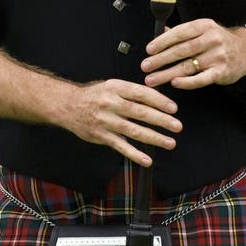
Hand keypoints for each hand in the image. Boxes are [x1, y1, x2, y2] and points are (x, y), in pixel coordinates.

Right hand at [61, 79, 181, 166]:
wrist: (67, 106)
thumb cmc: (95, 95)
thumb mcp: (112, 86)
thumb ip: (132, 92)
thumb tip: (158, 98)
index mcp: (116, 88)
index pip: (141, 94)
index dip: (159, 101)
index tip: (174, 109)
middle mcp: (110, 103)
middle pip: (140, 112)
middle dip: (161, 120)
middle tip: (177, 126)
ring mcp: (105, 121)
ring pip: (133, 130)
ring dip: (153, 138)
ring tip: (170, 142)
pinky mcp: (101, 136)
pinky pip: (121, 146)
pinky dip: (135, 154)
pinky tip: (147, 160)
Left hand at [141, 18, 245, 88]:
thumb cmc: (220, 39)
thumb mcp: (204, 29)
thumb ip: (183, 32)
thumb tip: (160, 32)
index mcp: (204, 26)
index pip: (179, 33)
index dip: (162, 42)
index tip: (148, 50)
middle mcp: (211, 39)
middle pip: (181, 50)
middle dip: (160, 59)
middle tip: (145, 66)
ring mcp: (217, 56)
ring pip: (187, 66)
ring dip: (167, 74)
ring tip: (152, 79)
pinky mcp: (222, 72)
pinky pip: (201, 79)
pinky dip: (187, 82)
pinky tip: (174, 83)